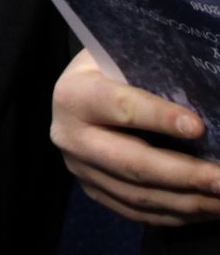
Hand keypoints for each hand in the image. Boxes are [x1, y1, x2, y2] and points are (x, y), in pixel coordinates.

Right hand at [53, 49, 219, 225]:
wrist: (79, 94)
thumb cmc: (112, 70)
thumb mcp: (124, 61)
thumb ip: (154, 78)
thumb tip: (204, 103)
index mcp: (74, 95)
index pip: (121, 108)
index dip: (160, 118)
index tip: (199, 127)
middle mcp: (70, 137)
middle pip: (132, 164)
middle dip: (185, 175)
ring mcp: (80, 169)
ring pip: (139, 196)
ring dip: (190, 201)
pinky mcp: (94, 191)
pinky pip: (138, 213)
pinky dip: (177, 215)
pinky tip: (207, 208)